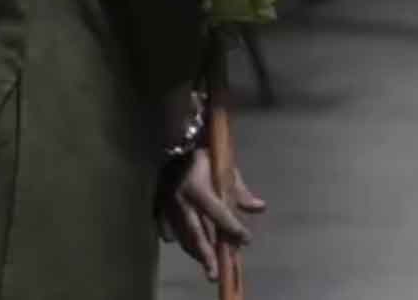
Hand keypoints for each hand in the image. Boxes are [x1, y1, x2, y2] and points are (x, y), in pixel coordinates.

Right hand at [157, 149, 254, 281]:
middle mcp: (180, 200)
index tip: (247, 239)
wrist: (173, 144)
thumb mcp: (223, 167)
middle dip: (206, 255)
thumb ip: (239, 190)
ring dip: (195, 251)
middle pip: (195, 233)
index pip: (218, 214)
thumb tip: (259, 208)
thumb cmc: (202, 156)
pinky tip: (186, 245)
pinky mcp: (157, 206)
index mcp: (197, 188)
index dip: (233, 228)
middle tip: (215, 274)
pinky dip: (176, 239)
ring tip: (207, 264)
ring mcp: (166, 205)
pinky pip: (166, 228)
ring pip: (181, 235)